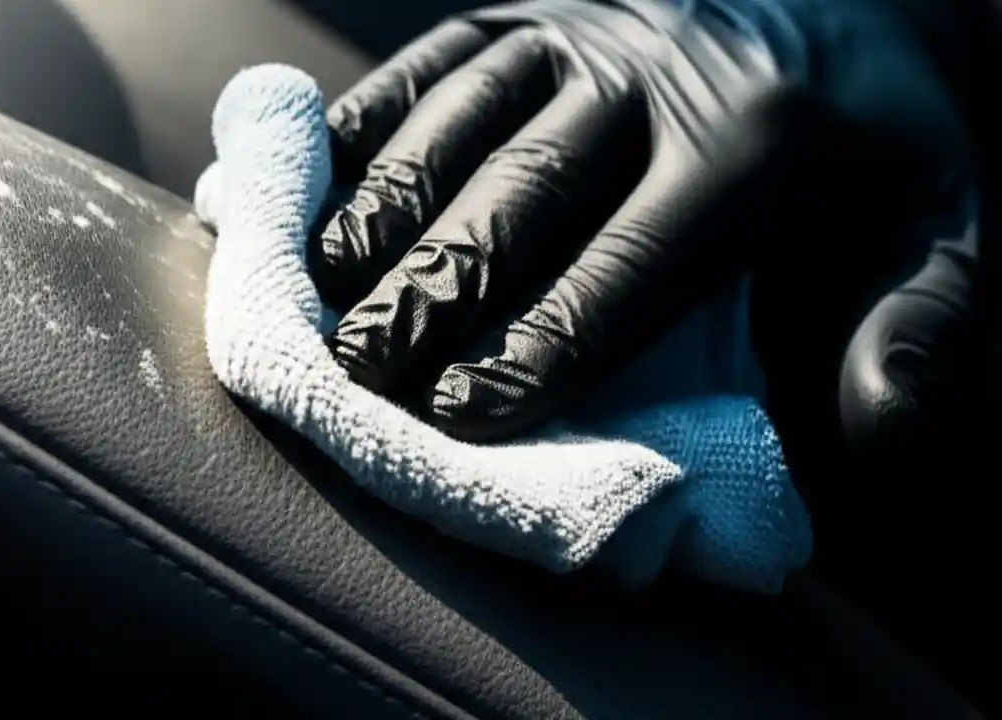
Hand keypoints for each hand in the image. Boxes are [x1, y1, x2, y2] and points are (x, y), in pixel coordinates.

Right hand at [312, 0, 970, 440]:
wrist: (846, 1)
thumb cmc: (879, 144)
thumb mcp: (953, 227)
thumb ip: (930, 327)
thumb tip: (876, 431)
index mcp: (753, 140)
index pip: (629, 262)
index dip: (544, 343)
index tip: (466, 414)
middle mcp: (648, 73)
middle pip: (524, 190)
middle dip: (437, 285)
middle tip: (361, 366)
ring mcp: (575, 31)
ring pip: (462, 120)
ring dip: (384, 206)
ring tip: (322, 289)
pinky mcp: (524, 12)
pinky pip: (435, 60)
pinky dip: (370, 118)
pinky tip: (316, 177)